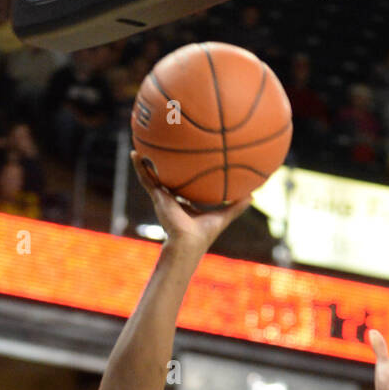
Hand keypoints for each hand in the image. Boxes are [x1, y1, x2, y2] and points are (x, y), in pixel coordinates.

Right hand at [131, 150, 251, 251]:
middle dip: (164, 166)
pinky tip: (134, 153)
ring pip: (152, 176)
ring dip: (146, 163)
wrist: (188, 242)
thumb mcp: (223, 216)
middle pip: (167, 179)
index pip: (184, 187)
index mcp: (185, 204)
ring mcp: (162, 198)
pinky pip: (146, 178)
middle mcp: (172, 199)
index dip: (184, 176)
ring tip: (140, 147)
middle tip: (162, 149)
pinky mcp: (157, 197)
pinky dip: (139, 167)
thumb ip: (236, 206)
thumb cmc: (204, 234)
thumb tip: (254, 195)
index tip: (185, 164)